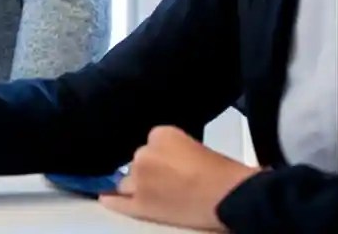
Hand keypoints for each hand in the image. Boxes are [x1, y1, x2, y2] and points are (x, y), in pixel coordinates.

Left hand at [98, 126, 258, 230]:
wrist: (232, 197)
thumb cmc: (225, 173)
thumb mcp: (197, 145)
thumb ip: (176, 147)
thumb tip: (171, 159)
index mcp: (160, 134)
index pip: (153, 142)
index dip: (163, 155)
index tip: (176, 162)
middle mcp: (143, 153)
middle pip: (139, 161)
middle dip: (151, 169)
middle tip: (173, 180)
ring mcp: (139, 179)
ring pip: (128, 180)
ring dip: (139, 185)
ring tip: (161, 194)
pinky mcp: (140, 204)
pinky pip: (117, 201)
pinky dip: (112, 200)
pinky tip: (105, 198)